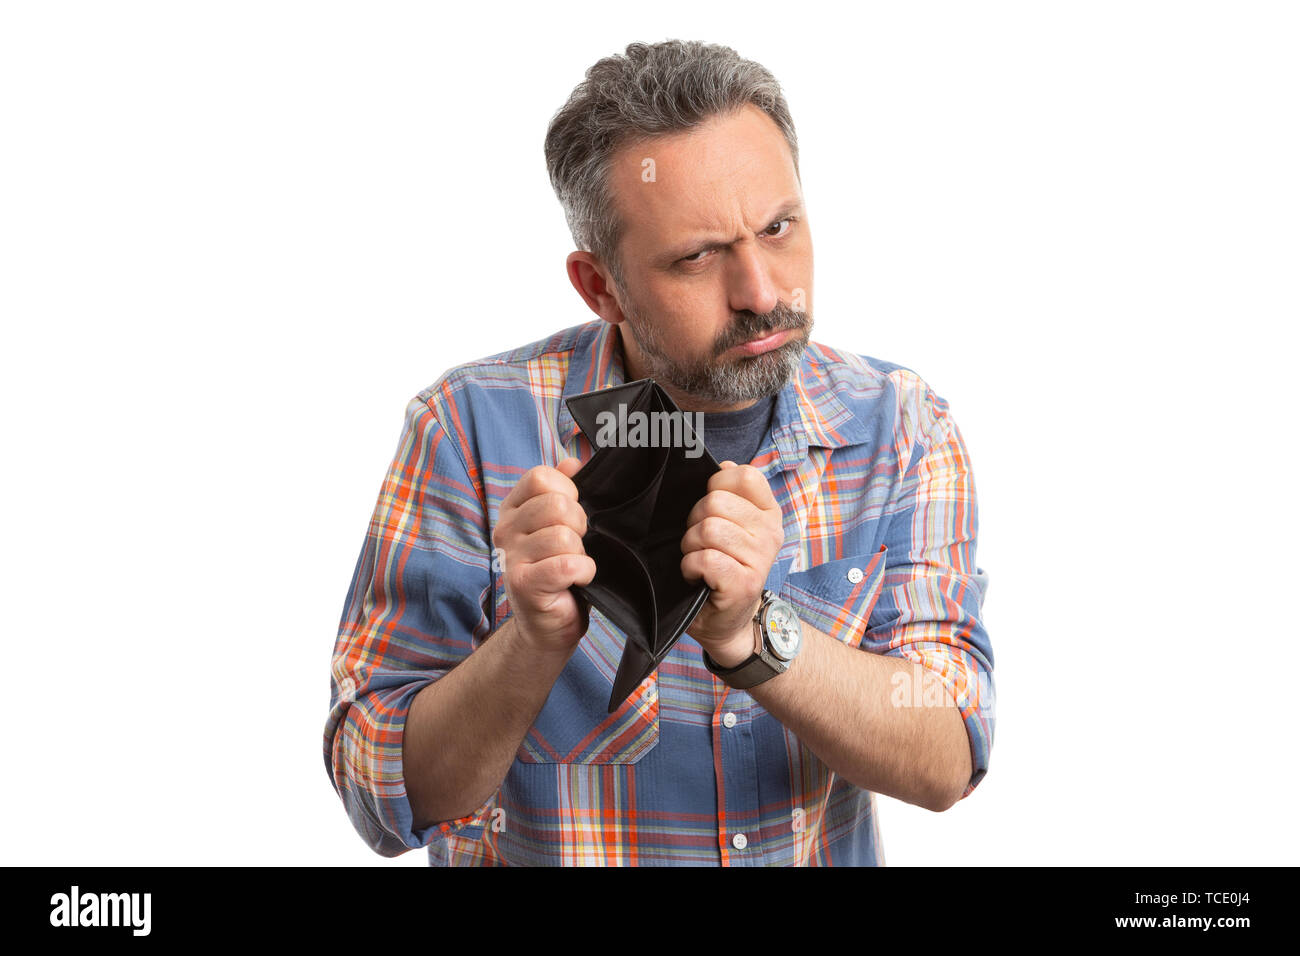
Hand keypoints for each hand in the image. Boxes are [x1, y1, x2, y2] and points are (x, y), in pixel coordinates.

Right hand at [492, 458, 594, 655]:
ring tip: (571, 565)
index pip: (541, 477)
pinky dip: (583, 572)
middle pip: (556, 505)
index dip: (568, 493)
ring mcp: (511, 557)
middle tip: (575, 546)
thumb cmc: (558, 571)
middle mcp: (505, 529)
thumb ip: (564, 491)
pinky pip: (568, 563)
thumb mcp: (561, 525)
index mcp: (513, 508)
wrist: (548, 624)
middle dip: (579, 525)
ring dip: (580, 552)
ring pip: (564, 536)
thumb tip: (572, 461)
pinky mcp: (523, 584)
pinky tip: (575, 580)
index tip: (570, 517)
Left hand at [680, 462, 784, 666]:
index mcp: (768, 513)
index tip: (711, 509)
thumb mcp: (730, 527)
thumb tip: (724, 464)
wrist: (726, 622)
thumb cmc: (722, 568)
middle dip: (694, 521)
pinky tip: (697, 577)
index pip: (744, 475)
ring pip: (707, 529)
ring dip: (690, 546)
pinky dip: (690, 567)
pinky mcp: (744, 583)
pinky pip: (704, 558)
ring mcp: (760, 559)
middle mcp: (770, 533)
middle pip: (715, 502)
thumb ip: (729, 494)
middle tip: (700, 543)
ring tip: (699, 560)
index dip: (716, 485)